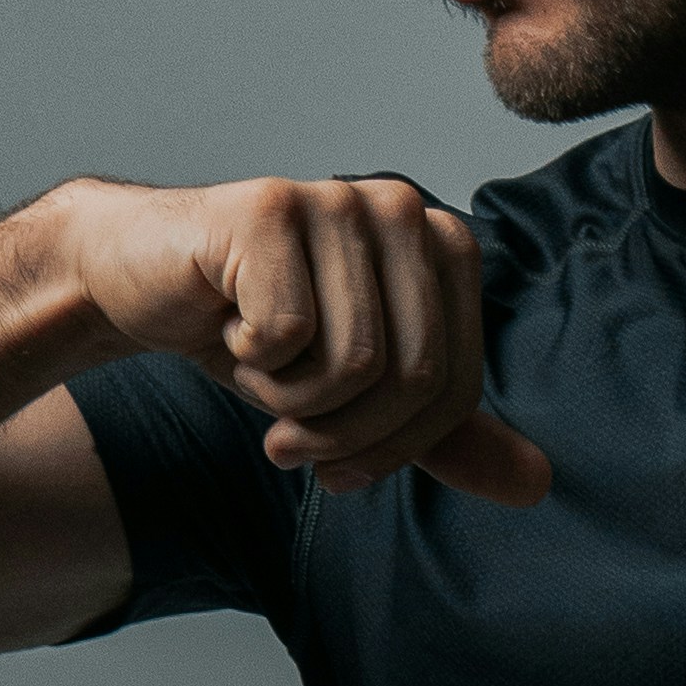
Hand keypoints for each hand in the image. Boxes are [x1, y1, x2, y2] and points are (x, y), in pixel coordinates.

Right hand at [42, 174, 548, 504]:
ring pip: (353, 362)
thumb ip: (446, 436)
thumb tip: (537, 485)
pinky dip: (251, 360)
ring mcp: (339, 200)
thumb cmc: (261, 333)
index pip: (455, 388)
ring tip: (260, 367)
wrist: (148, 287)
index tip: (340, 465)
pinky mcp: (271, 207)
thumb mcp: (364, 399)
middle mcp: (403, 208)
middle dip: (344, 434)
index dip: (396, 449)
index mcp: (443, 247)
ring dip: (291, 399)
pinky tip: (227, 325)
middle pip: (412, 377)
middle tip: (289, 437)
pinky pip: (289, 336)